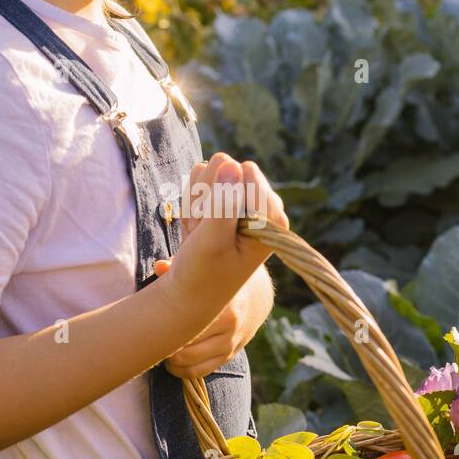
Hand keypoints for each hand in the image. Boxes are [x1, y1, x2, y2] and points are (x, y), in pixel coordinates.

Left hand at [152, 261, 272, 377]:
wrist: (257, 293)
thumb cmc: (221, 278)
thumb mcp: (205, 269)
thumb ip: (179, 266)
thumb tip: (158, 267)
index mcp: (223, 305)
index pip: (186, 327)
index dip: (164, 331)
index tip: (151, 326)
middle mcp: (230, 327)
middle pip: (186, 351)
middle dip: (166, 350)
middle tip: (153, 340)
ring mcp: (231, 344)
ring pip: (193, 365)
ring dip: (172, 364)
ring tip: (161, 352)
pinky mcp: (230, 355)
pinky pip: (203, 371)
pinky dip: (184, 371)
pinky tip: (173, 363)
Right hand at [154, 152, 287, 314]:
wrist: (186, 295)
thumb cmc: (202, 274)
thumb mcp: (212, 241)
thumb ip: (223, 202)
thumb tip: (232, 164)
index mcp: (271, 217)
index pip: (245, 174)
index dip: (220, 197)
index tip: (215, 230)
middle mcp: (262, 205)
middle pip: (228, 166)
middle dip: (207, 196)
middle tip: (204, 232)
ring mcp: (243, 201)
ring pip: (211, 170)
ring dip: (197, 201)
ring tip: (199, 233)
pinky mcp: (226, 201)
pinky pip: (201, 179)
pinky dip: (192, 203)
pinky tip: (195, 228)